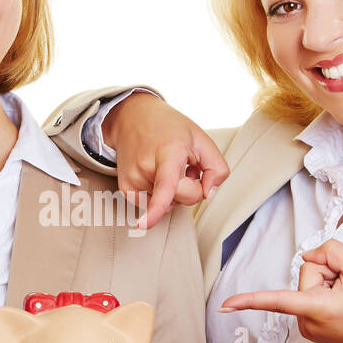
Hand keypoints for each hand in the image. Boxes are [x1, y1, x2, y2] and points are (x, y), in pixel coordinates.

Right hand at [102, 91, 229, 231]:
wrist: (133, 117)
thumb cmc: (168, 128)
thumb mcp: (202, 139)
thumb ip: (216, 168)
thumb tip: (208, 194)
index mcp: (167, 152)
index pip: (165, 185)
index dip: (156, 207)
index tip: (144, 225)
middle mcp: (146, 166)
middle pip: (180, 198)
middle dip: (191, 188)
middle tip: (185, 167)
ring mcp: (133, 178)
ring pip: (167, 205)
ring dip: (175, 192)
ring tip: (167, 167)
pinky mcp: (126, 188)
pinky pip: (153, 204)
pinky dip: (161, 196)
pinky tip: (157, 175)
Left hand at [218, 239, 342, 342]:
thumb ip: (329, 252)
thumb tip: (308, 256)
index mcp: (316, 309)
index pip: (277, 301)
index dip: (249, 301)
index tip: (225, 307)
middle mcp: (307, 323)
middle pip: (305, 276)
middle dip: (326, 274)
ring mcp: (308, 329)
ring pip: (308, 287)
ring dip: (328, 286)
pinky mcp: (311, 331)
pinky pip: (311, 299)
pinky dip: (327, 296)